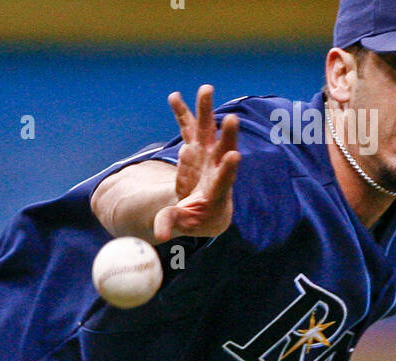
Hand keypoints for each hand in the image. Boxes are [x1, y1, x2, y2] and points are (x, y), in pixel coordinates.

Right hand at [152, 87, 240, 243]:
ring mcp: (206, 154)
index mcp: (217, 191)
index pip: (225, 180)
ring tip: (206, 90)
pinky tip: (174, 97)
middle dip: (227, 134)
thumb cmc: (197, 219)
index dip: (228, 169)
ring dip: (207, 111)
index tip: (234, 156)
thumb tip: (161, 236)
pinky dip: (182, 113)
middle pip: (223, 149)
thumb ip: (172, 223)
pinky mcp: (196, 147)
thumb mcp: (185, 223)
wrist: (206, 208)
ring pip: (208, 131)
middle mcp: (216, 168)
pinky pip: (189, 127)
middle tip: (231, 118)